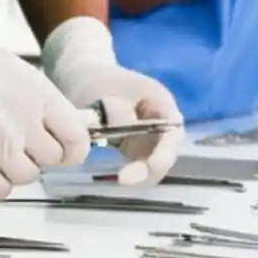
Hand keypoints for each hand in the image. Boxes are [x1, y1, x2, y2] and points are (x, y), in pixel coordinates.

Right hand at [0, 1, 90, 199]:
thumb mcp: (8, 68)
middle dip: (38, 156)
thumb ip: (39, 97)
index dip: (72, 148)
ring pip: (25, 177)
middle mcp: (20, 123)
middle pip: (51, 160)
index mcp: (36, 95)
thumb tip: (65, 120)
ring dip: (12, 169)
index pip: (76, 138)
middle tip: (17, 145)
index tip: (64, 150)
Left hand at [41, 17, 182, 186]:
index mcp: (162, 103)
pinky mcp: (136, 147)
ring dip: (140, 174)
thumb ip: (118, 114)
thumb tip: (124, 133)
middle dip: (149, 170)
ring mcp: (150, 137)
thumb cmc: (98, 81)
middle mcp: (162, 122)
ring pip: (154, 162)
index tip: (149, 166)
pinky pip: (139, 164)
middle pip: (167, 152)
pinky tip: (112, 177)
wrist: (84, 78)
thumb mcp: (107, 92)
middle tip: (123, 180)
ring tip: (117, 179)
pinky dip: (130, 172)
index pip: (173, 133)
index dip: (164, 153)